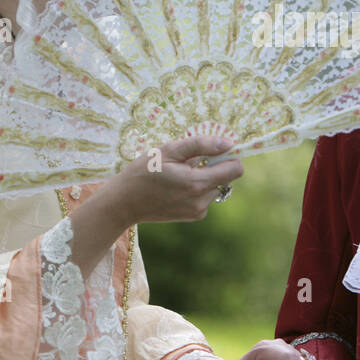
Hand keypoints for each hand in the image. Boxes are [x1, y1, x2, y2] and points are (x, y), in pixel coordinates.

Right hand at [98, 135, 243, 226]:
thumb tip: (229, 143)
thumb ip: (200, 145)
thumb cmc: (143, 172)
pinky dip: (196, 189)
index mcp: (197, 183)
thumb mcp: (168, 151)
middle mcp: (202, 201)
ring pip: (215, 186)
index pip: (235, 169)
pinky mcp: (193, 216)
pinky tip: (176, 187)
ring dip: (203, 178)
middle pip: (225, 177)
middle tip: (187, 161)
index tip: (217, 149)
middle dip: (213, 166)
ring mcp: (198, 211)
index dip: (230, 156)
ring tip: (178, 175)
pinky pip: (205, 196)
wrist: (124, 203)